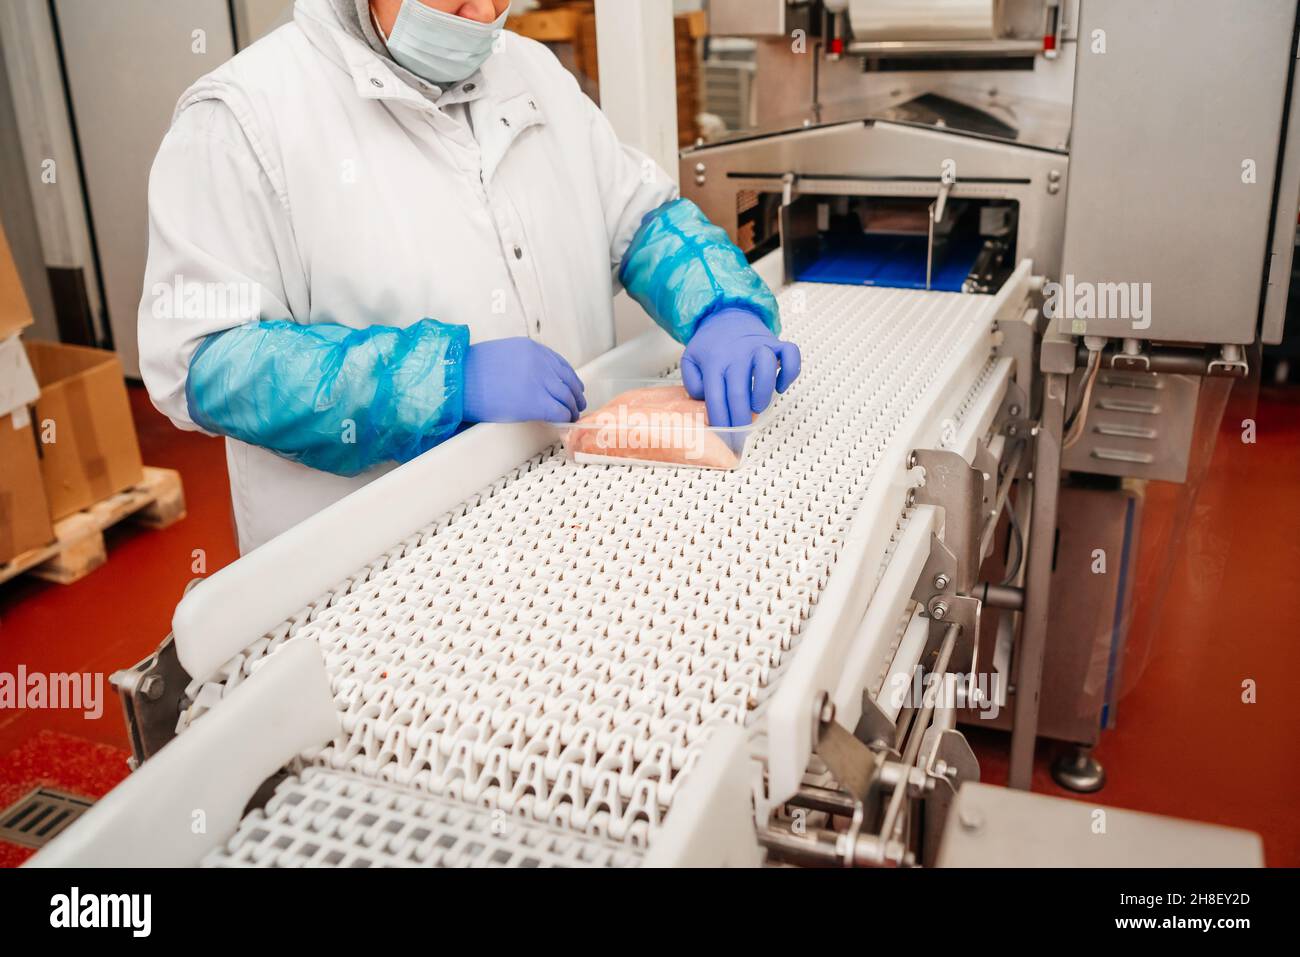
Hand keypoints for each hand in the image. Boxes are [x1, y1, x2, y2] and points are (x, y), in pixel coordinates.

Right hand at [461, 337, 586, 422]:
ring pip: (567, 397)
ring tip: (572, 415)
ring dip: (571, 408)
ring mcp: (539, 382)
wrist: (457, 380)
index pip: (561, 364)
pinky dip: (565, 418)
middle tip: (578, 404)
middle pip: (567, 381)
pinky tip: (564, 422)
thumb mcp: (501, 355)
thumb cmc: (469, 370)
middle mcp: (540, 362)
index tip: (574, 387)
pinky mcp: (536, 402)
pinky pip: (559, 411)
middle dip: (575, 395)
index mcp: (531, 349)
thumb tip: (534, 379)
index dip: (570, 379)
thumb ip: (522, 363)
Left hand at [681, 308, 800, 426]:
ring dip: (763, 393)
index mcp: (714, 361)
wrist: (728, 314)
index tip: (724, 434)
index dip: (721, 420)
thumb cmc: (711, 344)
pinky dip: (790, 372)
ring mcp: (758, 346)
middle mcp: (737, 354)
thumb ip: (692, 382)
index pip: (716, 397)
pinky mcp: (776, 343)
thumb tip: (706, 401)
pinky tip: (780, 386)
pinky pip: (791, 354)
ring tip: (758, 407)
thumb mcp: (690, 359)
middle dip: (740, 418)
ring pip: (766, 367)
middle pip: (739, 391)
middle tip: (741, 431)